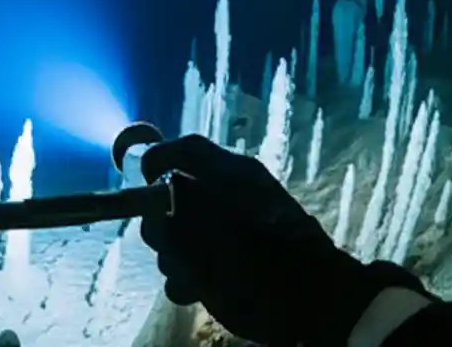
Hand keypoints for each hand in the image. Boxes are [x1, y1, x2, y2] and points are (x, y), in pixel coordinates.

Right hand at [139, 135, 396, 344]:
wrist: (312, 303)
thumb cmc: (262, 259)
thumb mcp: (211, 231)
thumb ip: (174, 212)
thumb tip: (151, 204)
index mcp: (230, 175)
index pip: (185, 150)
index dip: (157, 158)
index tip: (139, 179)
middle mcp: (227, 197)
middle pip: (171, 196)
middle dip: (161, 224)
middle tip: (168, 244)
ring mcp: (229, 231)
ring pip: (178, 234)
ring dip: (174, 256)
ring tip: (191, 275)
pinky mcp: (230, 263)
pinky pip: (191, 263)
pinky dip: (187, 277)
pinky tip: (196, 290)